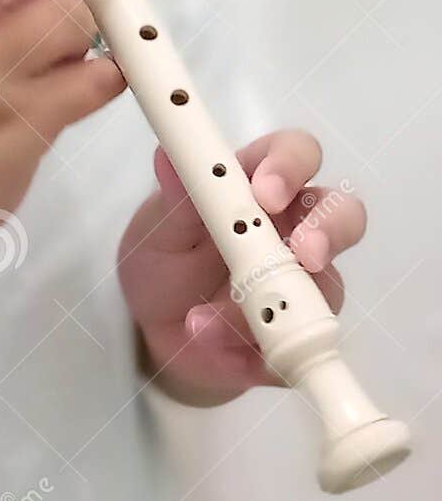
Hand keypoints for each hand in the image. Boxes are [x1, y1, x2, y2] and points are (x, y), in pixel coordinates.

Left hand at [118, 129, 366, 402]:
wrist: (155, 326)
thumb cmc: (164, 257)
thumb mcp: (159, 227)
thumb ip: (173, 197)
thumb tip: (168, 155)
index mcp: (261, 184)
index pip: (296, 154)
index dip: (291, 166)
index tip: (267, 192)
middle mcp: (295, 229)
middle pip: (344, 215)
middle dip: (329, 230)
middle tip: (302, 252)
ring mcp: (307, 284)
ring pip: (325, 288)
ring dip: (268, 304)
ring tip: (207, 319)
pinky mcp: (301, 335)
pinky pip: (293, 343)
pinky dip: (247, 346)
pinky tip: (207, 339)